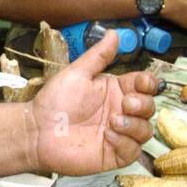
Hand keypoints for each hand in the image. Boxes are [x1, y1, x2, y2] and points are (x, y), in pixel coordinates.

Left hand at [26, 28, 156, 175]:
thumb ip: (99, 56)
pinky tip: (108, 136)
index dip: (149, 83)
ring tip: (112, 122)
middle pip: (149, 107)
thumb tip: (115, 32)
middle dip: (143, 105)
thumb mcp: (77, 73)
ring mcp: (119, 134)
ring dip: (135, 125)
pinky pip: (133, 150)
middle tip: (124, 104)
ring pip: (146, 130)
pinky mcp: (114, 154)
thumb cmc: (54, 101)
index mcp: (115, 91)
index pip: (145, 85)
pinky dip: (126, 142)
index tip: (142, 83)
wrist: (37, 130)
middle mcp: (120, 112)